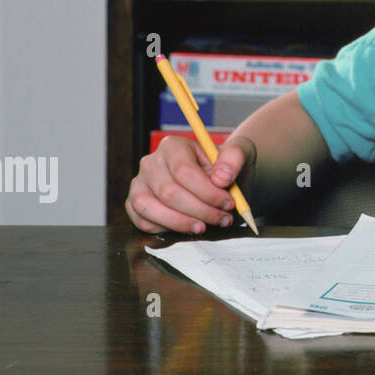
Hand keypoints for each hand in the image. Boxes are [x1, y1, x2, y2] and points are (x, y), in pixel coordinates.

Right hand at [125, 133, 255, 234]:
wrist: (220, 178)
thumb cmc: (225, 166)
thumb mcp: (239, 153)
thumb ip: (234, 158)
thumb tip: (221, 178)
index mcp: (173, 146)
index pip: (184, 171)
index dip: (207, 192)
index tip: (228, 203)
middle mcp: (151, 163)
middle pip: (168, 192)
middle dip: (199, 211)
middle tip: (222, 218)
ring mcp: (140, 184)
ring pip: (149, 208)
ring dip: (180, 223)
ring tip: (204, 226)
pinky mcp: (135, 204)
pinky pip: (142, 221)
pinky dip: (165, 228)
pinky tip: (187, 226)